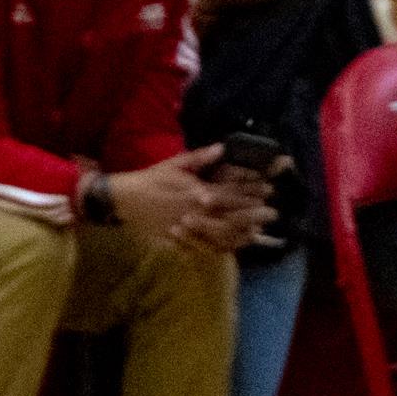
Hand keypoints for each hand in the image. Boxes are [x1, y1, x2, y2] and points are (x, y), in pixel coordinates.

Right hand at [106, 147, 273, 253]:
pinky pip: (202, 247)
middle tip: (272, 214)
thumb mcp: (175, 163)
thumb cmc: (151, 179)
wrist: (124, 200)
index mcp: (196, 191)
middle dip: (253, 214)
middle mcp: (195, 211)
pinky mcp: (177, 240)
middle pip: (230, 215)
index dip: (251, 192)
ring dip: (240, 232)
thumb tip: (222, 148)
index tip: (269, 191)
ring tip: (258, 231)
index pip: (230, 193)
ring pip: (219, 234)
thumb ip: (200, 157)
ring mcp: (187, 228)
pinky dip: (219, 248)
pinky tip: (232, 247)